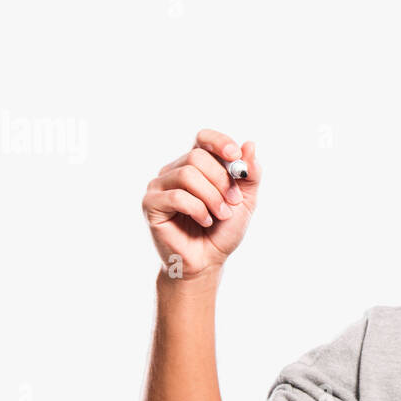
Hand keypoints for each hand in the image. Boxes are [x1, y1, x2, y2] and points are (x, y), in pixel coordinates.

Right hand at [141, 128, 259, 280]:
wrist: (207, 262)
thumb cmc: (223, 231)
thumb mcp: (245, 201)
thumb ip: (250, 174)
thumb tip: (249, 144)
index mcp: (196, 165)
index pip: (203, 139)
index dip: (219, 142)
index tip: (234, 156)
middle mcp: (174, 171)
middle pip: (197, 157)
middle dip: (221, 181)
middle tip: (232, 203)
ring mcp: (159, 186)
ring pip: (187, 175)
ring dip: (212, 197)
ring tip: (220, 216)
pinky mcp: (151, 205)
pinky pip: (176, 196)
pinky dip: (197, 209)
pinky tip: (204, 222)